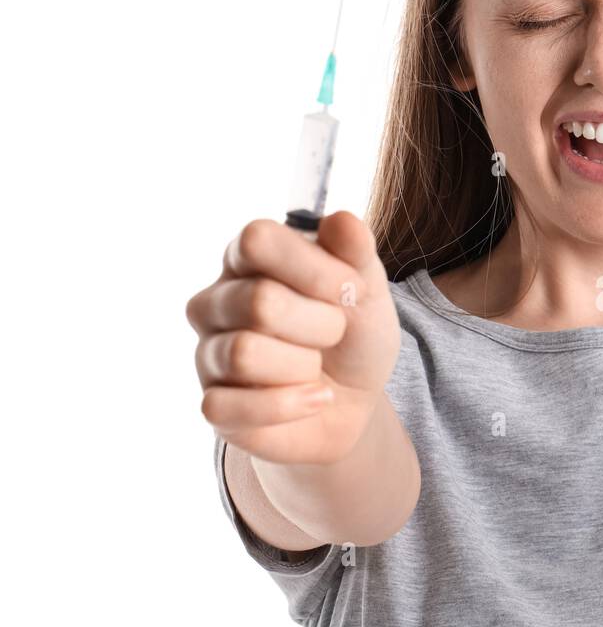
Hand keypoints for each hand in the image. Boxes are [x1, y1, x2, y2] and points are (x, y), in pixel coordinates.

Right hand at [186, 210, 400, 463]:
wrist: (356, 401)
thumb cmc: (353, 335)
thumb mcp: (368, 289)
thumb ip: (356, 252)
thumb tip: (343, 220)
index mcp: (247, 259)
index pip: (256, 240)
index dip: (313, 268)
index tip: (350, 288)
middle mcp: (216, 301)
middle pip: (260, 302)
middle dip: (320, 324)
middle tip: (334, 334)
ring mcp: (209, 353)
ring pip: (245, 354)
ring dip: (303, 366)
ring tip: (316, 368)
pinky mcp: (213, 405)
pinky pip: (233, 405)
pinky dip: (292, 406)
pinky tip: (313, 399)